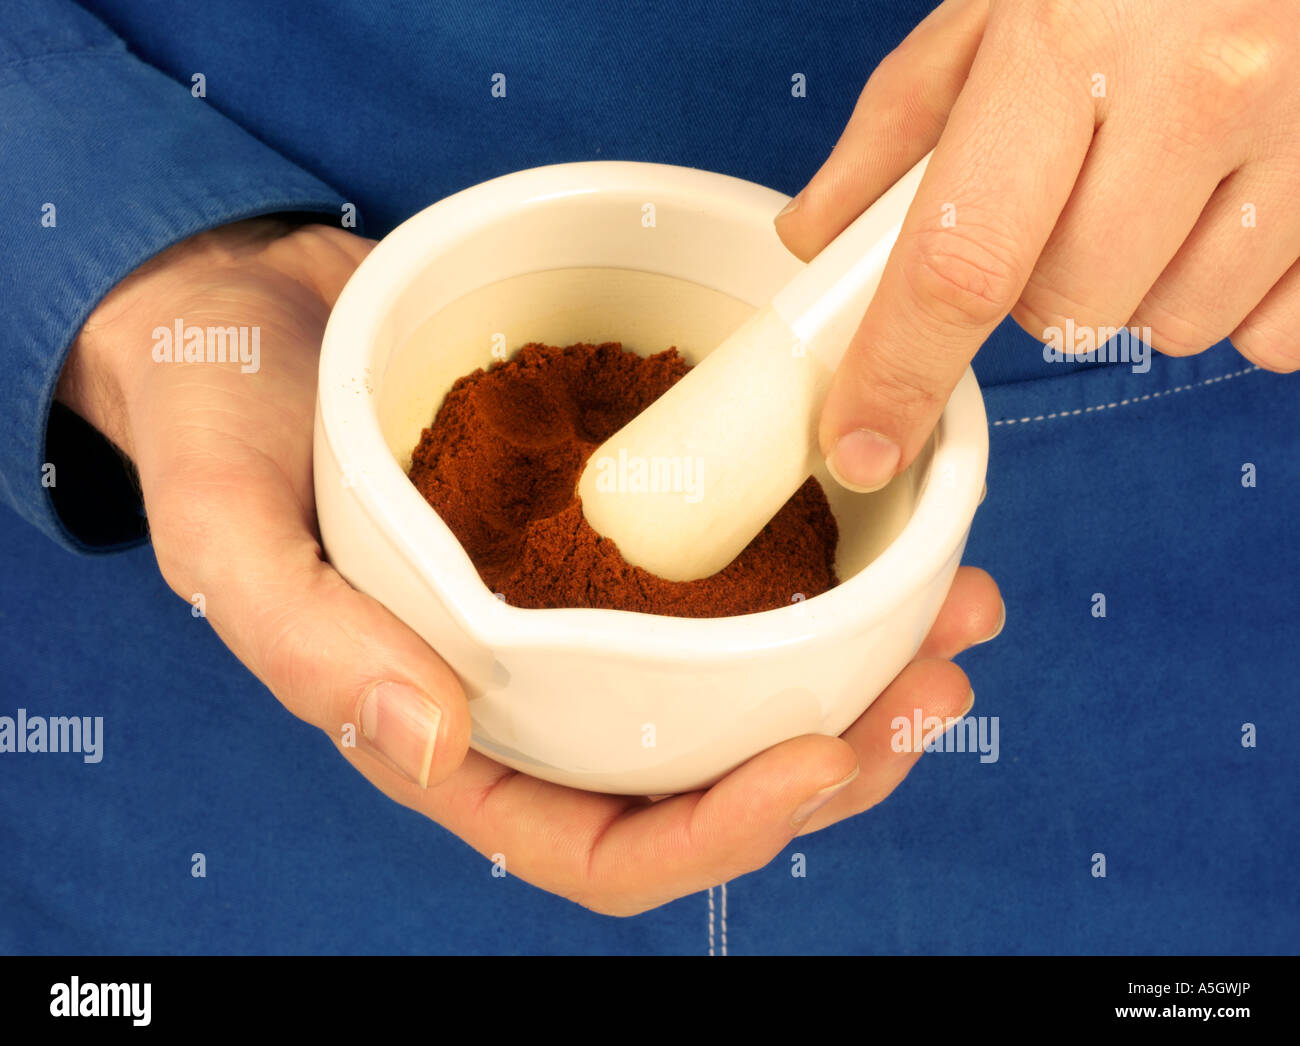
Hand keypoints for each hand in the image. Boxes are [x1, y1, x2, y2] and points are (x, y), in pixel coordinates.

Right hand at [59, 217, 1002, 915]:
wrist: (251, 312)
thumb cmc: (217, 421)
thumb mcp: (226, 531)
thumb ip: (309, 646)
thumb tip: (429, 746)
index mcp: (449, 733)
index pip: (601, 847)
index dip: (722, 833)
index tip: (827, 757)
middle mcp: (535, 691)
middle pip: (707, 782)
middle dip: (837, 759)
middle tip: (934, 688)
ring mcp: (584, 608)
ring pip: (745, 687)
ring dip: (863, 669)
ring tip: (958, 614)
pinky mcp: (619, 521)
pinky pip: (733, 572)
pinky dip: (827, 566)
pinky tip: (901, 531)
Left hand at [777, 0, 1299, 491]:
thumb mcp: (1001, 2)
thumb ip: (900, 126)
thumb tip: (818, 239)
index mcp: (1069, 42)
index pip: (960, 261)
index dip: (899, 373)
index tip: (860, 446)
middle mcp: (1196, 91)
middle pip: (1066, 311)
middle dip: (1038, 284)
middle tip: (1066, 194)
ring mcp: (1298, 137)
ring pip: (1169, 326)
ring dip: (1139, 285)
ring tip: (1160, 182)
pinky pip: (1273, 331)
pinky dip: (1239, 297)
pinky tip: (1232, 210)